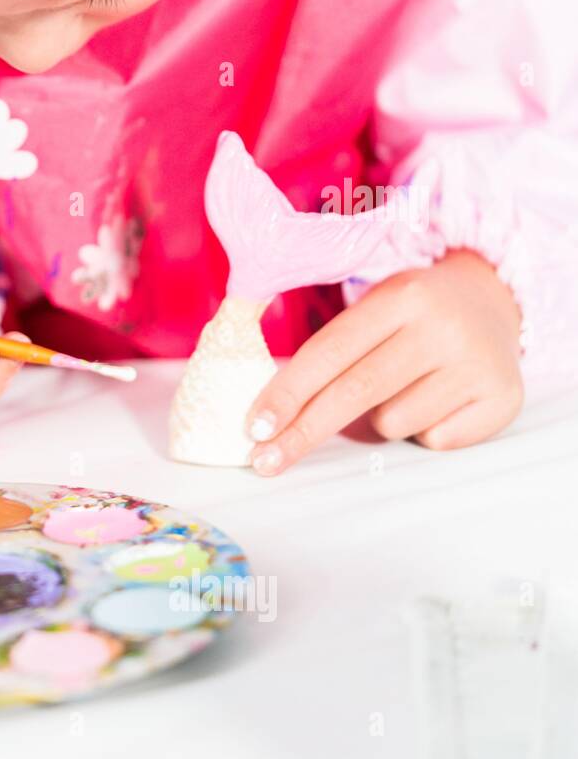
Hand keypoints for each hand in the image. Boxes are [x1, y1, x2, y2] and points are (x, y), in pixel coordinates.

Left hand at [246, 250, 523, 474]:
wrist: (492, 301)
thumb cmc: (411, 317)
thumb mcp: (373, 310)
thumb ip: (330, 352)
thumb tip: (270, 417)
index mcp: (400, 297)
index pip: (329, 352)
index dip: (287, 394)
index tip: (254, 428)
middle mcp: (442, 327)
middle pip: (354, 392)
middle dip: (302, 432)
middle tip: (265, 461)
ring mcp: (476, 364)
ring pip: (392, 423)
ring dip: (380, 420)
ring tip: (404, 387)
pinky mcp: (503, 398)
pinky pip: (433, 440)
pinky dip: (424, 430)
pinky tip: (440, 398)